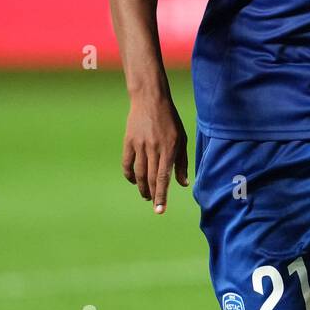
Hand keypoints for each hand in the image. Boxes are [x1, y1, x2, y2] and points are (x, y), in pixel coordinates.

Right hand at [121, 95, 188, 213]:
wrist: (150, 99)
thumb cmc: (170, 120)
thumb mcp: (182, 139)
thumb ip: (182, 162)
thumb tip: (183, 184)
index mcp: (169, 148)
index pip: (163, 178)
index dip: (161, 196)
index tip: (159, 210)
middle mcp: (154, 148)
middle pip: (150, 179)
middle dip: (152, 195)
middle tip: (154, 204)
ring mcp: (139, 145)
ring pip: (138, 174)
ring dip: (142, 187)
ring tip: (146, 195)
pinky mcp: (129, 141)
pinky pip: (127, 164)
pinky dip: (130, 175)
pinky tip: (134, 181)